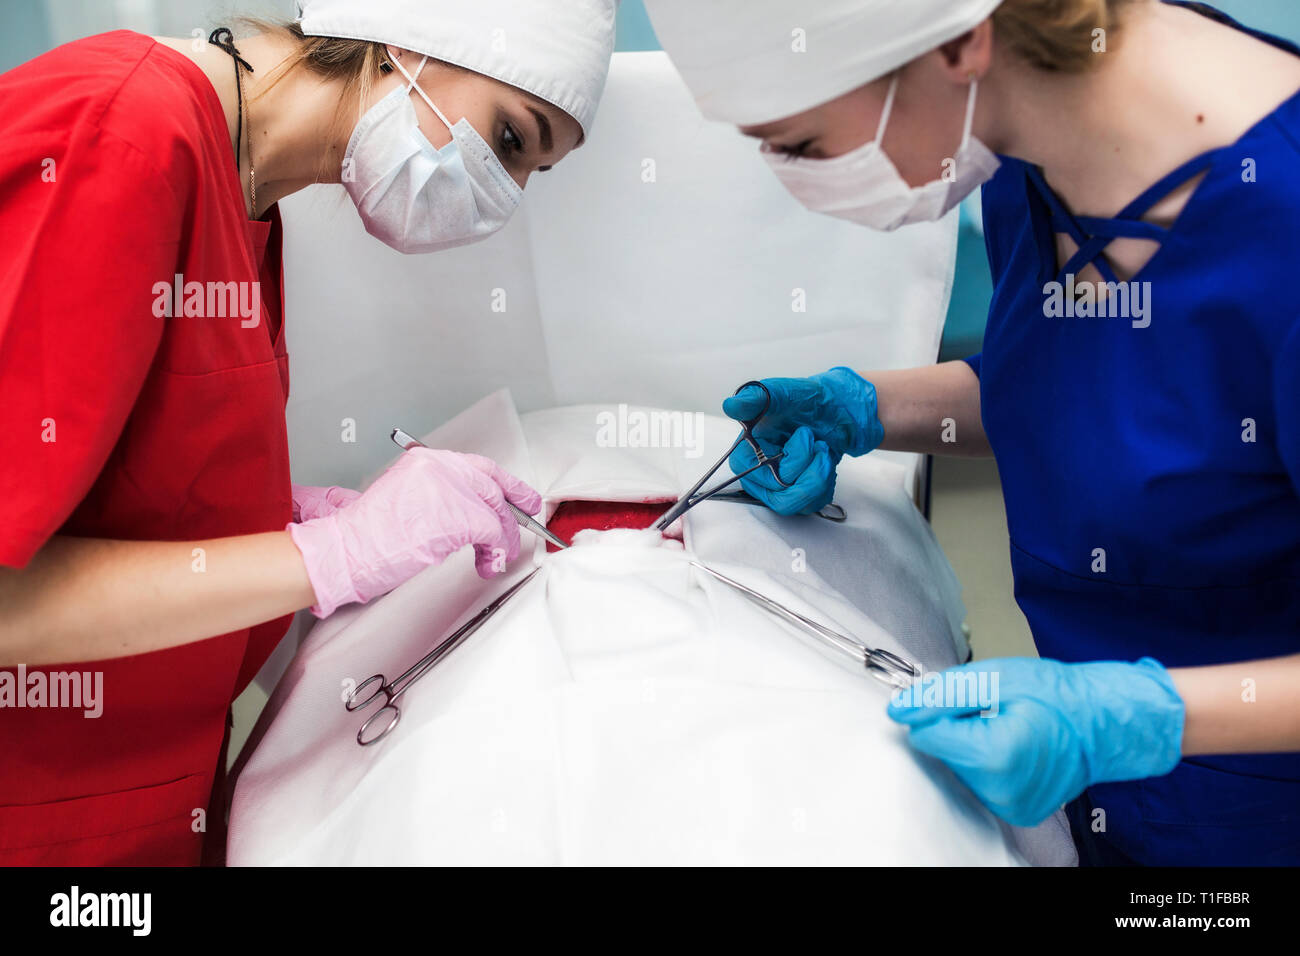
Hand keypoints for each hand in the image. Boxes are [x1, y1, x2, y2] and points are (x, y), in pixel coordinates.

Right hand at [287, 448, 541, 616]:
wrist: (346, 549)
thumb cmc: (368, 536)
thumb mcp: (407, 502)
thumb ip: (441, 498)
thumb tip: (476, 513)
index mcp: (426, 460)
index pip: (478, 467)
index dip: (505, 484)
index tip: (522, 497)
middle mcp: (440, 467)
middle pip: (492, 486)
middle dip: (514, 511)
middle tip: (527, 527)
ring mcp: (449, 488)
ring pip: (496, 511)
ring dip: (501, 540)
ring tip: (494, 558)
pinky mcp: (457, 515)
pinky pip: (492, 532)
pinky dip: (495, 551)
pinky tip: (486, 563)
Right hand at [720, 367, 883, 514]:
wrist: (830, 408)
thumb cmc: (802, 401)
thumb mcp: (779, 393)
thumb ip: (753, 399)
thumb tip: (730, 406)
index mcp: (744, 455)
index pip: (764, 476)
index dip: (791, 460)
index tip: (804, 434)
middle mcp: (757, 476)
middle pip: (782, 494)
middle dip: (809, 466)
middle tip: (817, 442)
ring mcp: (776, 489)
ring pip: (797, 504)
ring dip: (819, 476)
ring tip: (823, 452)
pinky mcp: (796, 496)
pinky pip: (812, 505)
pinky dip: (826, 484)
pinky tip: (823, 463)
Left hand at [886, 657, 1185, 826]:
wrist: (1106, 722)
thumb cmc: (1058, 695)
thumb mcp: (996, 679)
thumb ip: (943, 695)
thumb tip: (900, 709)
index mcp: (994, 755)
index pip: (927, 735)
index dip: (938, 710)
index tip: (963, 698)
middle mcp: (1000, 791)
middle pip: (943, 753)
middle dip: (958, 727)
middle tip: (996, 710)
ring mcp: (1010, 806)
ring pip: (960, 768)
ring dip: (972, 744)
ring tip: (1009, 726)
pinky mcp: (1017, 811)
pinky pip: (981, 782)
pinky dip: (988, 762)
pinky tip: (1014, 745)